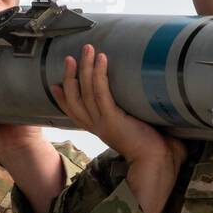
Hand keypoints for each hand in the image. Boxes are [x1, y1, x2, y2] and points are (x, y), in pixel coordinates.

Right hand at [51, 44, 185, 212]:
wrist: (157, 163)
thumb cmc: (154, 148)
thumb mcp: (135, 128)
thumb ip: (133, 116)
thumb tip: (148, 98)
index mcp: (100, 129)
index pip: (74, 112)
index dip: (62, 98)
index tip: (55, 84)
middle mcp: (97, 126)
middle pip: (74, 99)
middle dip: (70, 77)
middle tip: (70, 58)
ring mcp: (103, 122)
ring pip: (85, 92)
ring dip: (85, 68)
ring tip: (88, 50)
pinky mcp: (113, 119)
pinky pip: (101, 93)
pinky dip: (99, 75)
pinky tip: (102, 60)